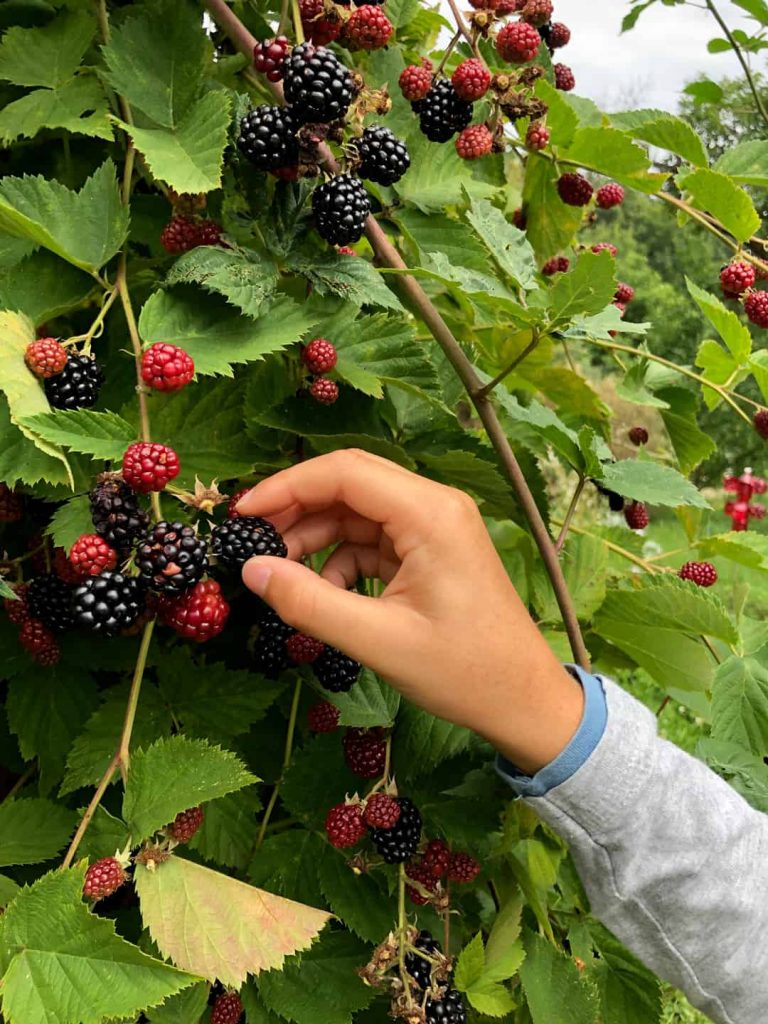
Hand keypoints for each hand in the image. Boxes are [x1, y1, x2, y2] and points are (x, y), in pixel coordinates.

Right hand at [237, 449, 582, 773]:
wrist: (524, 700)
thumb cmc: (463, 672)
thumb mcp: (379, 641)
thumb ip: (310, 603)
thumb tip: (252, 570)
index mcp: (430, 514)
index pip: (345, 472)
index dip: (287, 487)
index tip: (241, 516)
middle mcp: (435, 505)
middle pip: (350, 482)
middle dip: (297, 507)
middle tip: (251, 540)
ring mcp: (435, 526)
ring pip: (359, 510)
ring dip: (316, 535)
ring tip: (281, 573)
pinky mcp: (431, 549)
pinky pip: (374, 537)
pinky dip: (341, 557)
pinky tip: (324, 592)